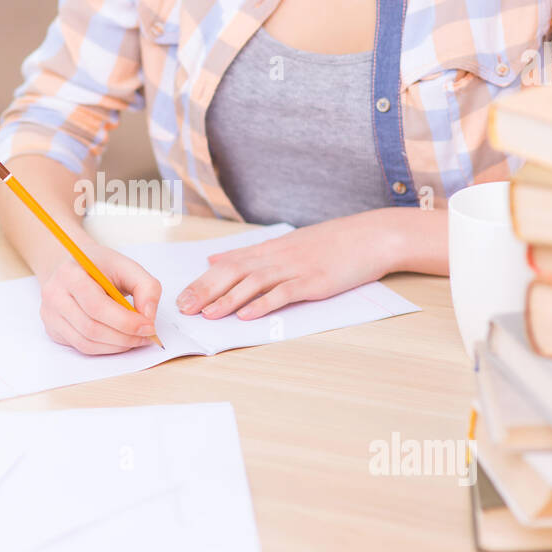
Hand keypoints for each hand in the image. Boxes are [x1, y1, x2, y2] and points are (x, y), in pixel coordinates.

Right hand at [38, 244, 161, 354]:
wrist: (74, 267)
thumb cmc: (101, 267)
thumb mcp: (128, 266)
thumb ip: (146, 287)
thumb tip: (148, 317)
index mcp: (70, 273)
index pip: (97, 306)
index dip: (125, 321)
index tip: (149, 327)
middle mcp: (54, 294)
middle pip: (91, 328)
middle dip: (124, 337)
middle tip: (146, 336)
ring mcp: (50, 314)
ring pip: (86, 343)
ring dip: (116, 346)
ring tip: (135, 339)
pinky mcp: (53, 329)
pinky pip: (81, 347)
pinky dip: (105, 349)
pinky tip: (119, 340)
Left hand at [175, 216, 393, 320]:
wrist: (371, 236)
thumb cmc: (330, 243)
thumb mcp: (285, 243)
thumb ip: (249, 254)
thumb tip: (214, 260)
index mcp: (269, 250)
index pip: (228, 264)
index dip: (202, 282)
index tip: (180, 297)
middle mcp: (278, 257)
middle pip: (234, 273)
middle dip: (206, 291)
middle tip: (184, 309)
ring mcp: (296, 268)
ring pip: (255, 283)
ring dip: (229, 300)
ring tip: (207, 315)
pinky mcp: (314, 281)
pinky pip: (285, 293)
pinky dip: (264, 304)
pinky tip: (247, 315)